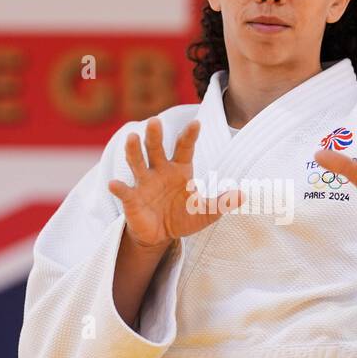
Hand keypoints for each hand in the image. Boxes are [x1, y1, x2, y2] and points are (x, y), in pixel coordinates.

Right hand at [108, 118, 242, 248]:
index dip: (189, 136)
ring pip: (137, 162)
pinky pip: (124, 192)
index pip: (185, 148)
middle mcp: (159, 170)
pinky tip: (114, 184)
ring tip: (132, 138)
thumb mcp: (206, 213)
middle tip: (155, 121)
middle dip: (155, 135)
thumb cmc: (183, 217)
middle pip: (156, 148)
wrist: (161, 236)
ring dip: (134, 151)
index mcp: (179, 169)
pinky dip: (119, 188)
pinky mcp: (131, 199)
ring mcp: (144, 183)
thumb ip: (221, 203)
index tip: (196, 123)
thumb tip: (242, 196)